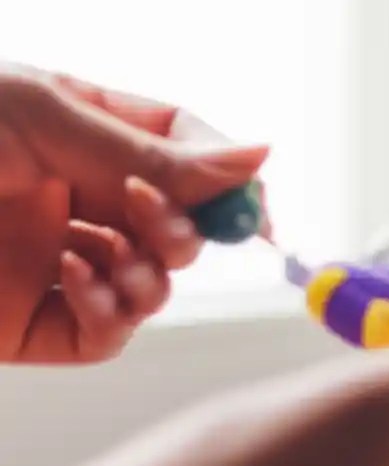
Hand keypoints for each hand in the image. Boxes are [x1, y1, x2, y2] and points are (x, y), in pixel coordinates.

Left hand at [0, 63, 269, 363]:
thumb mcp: (41, 116)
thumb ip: (149, 150)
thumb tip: (257, 157)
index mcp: (77, 135)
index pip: (180, 149)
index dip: (224, 172)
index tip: (249, 196)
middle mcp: (77, 200)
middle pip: (179, 223)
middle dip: (185, 225)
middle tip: (155, 216)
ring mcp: (60, 264)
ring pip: (156, 283)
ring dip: (154, 272)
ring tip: (111, 252)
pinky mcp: (37, 325)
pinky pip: (110, 332)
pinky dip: (114, 311)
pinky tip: (79, 278)